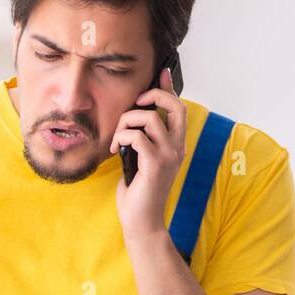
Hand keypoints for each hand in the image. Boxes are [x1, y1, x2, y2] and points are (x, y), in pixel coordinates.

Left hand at [109, 67, 186, 246]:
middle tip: (135, 104)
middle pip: (175, 106)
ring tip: (118, 138)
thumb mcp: (141, 160)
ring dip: (127, 122)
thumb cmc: (138, 191)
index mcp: (176, 145)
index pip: (179, 109)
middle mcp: (177, 148)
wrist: (141, 220)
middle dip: (153, 96)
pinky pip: (137, 137)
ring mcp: (168, 157)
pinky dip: (122, 138)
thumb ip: (142, 140)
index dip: (169, 88)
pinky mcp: (155, 166)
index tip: (161, 74)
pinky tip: (115, 150)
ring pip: (150, 118)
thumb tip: (132, 119)